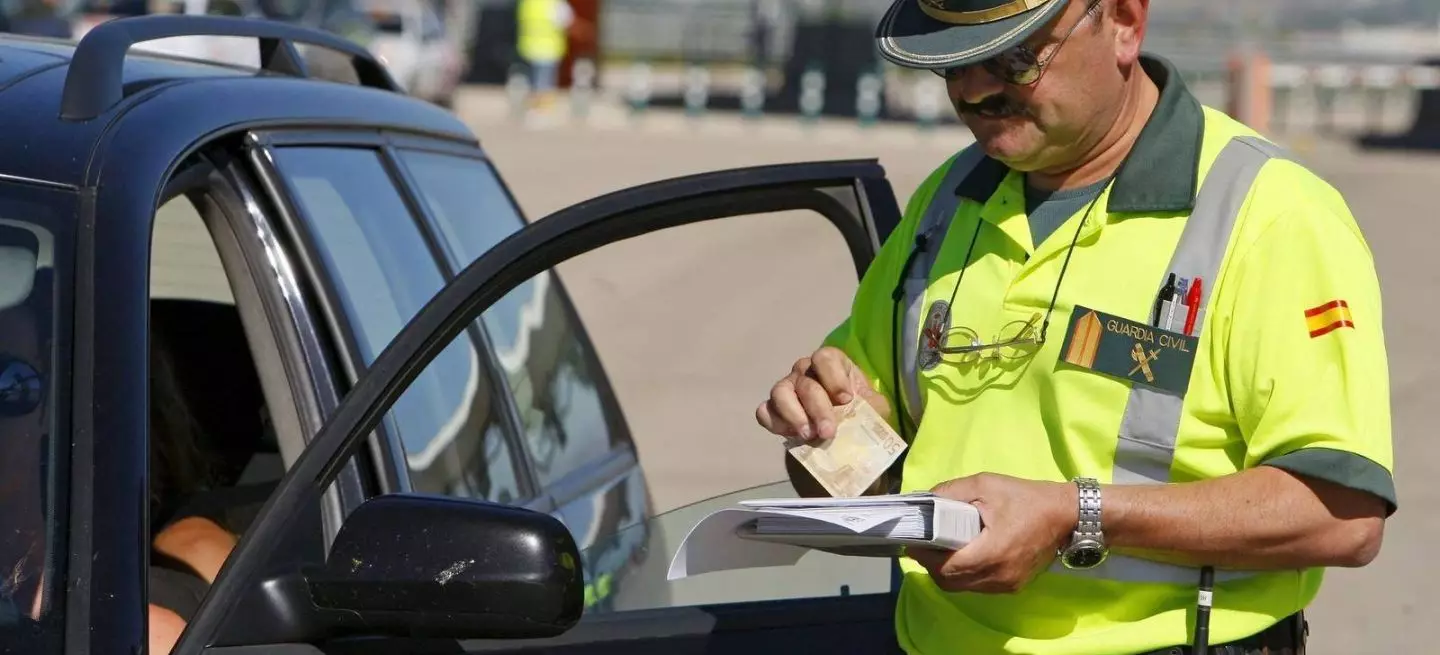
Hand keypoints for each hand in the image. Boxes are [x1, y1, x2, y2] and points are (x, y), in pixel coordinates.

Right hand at [755, 346, 888, 440]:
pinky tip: (791, 435)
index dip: (834, 377)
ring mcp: (787, 389)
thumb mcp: (875, 409)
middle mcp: (806, 371)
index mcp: (832, 364)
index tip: (846, 399)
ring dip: (794, 415)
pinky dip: (775, 423)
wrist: (843, 437)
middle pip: (806, 382)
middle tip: (828, 432)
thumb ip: (872, 407)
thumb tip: (866, 413)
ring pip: (780, 392)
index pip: (825, 357)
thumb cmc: (860, 415)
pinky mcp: (773, 410)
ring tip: (808, 435)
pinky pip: (764, 411)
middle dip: (818, 408)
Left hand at [905, 473, 1075, 593]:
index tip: (913, 541)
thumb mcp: (985, 485)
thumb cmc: (1026, 498)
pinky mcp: (1013, 587)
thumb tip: (924, 501)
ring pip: (963, 587)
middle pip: (950, 582)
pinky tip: (963, 555)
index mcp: (992, 552)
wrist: (1067, 515)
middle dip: (931, 565)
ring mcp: (1007, 585)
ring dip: (947, 572)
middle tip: (924, 544)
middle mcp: (999, 576)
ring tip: (941, 548)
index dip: (924, 556)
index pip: (946, 568)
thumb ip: (951, 492)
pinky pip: (978, 586)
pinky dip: (965, 575)